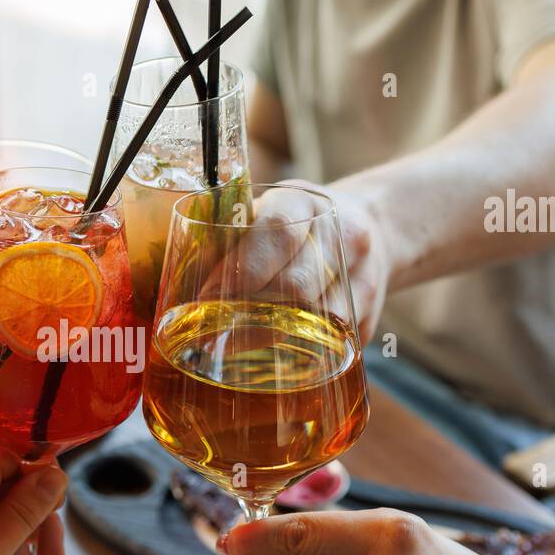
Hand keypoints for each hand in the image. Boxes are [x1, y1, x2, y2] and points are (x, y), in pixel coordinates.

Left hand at [197, 183, 390, 344]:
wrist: (368, 223)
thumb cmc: (294, 225)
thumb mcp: (264, 214)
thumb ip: (230, 241)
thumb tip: (183, 282)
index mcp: (302, 201)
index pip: (276, 232)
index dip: (242, 269)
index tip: (209, 298)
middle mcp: (340, 232)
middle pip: (297, 284)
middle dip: (252, 313)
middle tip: (217, 333)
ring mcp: (362, 271)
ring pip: (319, 316)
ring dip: (276, 335)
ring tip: (239, 346)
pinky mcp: (371, 306)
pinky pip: (337, 336)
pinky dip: (305, 348)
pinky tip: (279, 353)